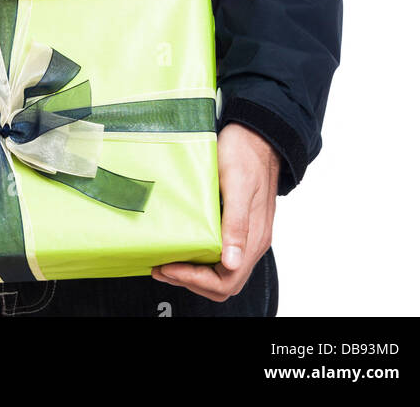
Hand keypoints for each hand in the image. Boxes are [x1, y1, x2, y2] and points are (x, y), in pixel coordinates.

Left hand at [151, 122, 280, 301]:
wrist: (257, 135)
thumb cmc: (245, 153)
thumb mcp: (236, 184)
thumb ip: (236, 224)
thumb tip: (232, 263)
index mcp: (253, 236)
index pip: (226, 281)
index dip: (196, 279)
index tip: (171, 267)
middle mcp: (252, 242)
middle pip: (223, 283)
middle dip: (191, 280)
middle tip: (162, 268)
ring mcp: (246, 236)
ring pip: (222, 273)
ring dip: (194, 274)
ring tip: (167, 263)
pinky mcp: (239, 227)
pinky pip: (221, 257)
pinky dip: (200, 261)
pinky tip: (183, 248)